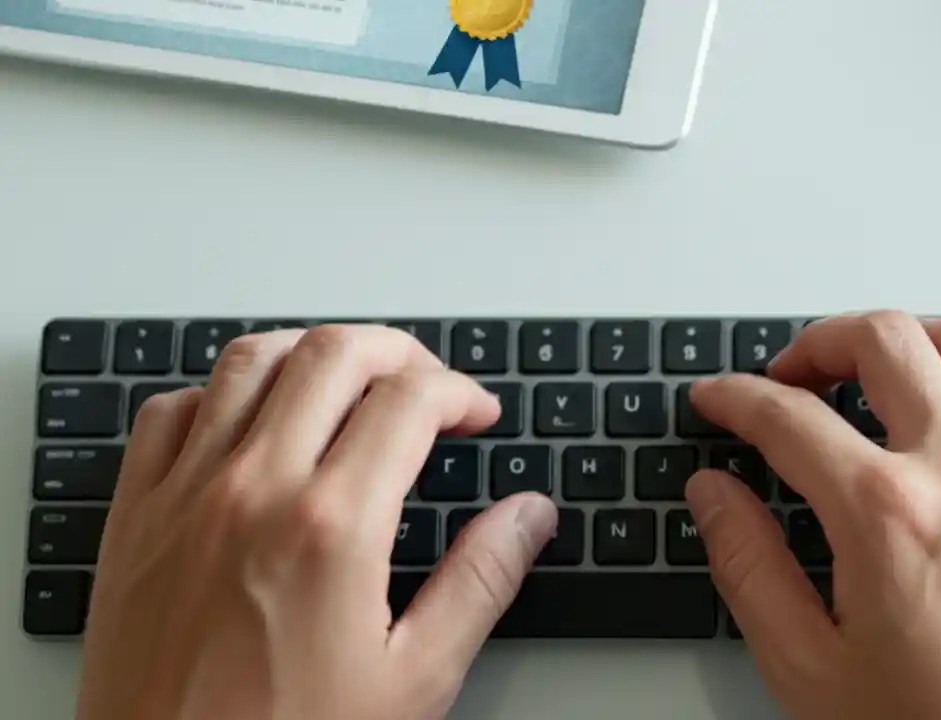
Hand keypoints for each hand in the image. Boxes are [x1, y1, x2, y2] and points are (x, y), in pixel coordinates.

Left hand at [76, 325, 557, 719]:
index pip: (410, 400)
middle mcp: (255, 489)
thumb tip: (529, 516)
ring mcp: (186, 493)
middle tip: (427, 382)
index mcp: (333, 527)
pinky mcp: (136, 514)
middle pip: (334, 354)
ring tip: (349, 378)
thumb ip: (481, 581)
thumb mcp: (414, 677)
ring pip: (251, 359)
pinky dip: (222, 391)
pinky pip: (172, 408)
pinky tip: (252, 418)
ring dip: (313, 351)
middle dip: (399, 350)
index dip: (460, 391)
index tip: (475, 413)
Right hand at [687, 312, 940, 719]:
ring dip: (913, 339)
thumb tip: (713, 495)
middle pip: (882, 340)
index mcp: (884, 515)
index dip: (735, 397)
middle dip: (817, 341)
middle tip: (792, 374)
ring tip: (880, 370)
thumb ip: (749, 567)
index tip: (720, 400)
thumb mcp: (809, 670)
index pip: (785, 415)